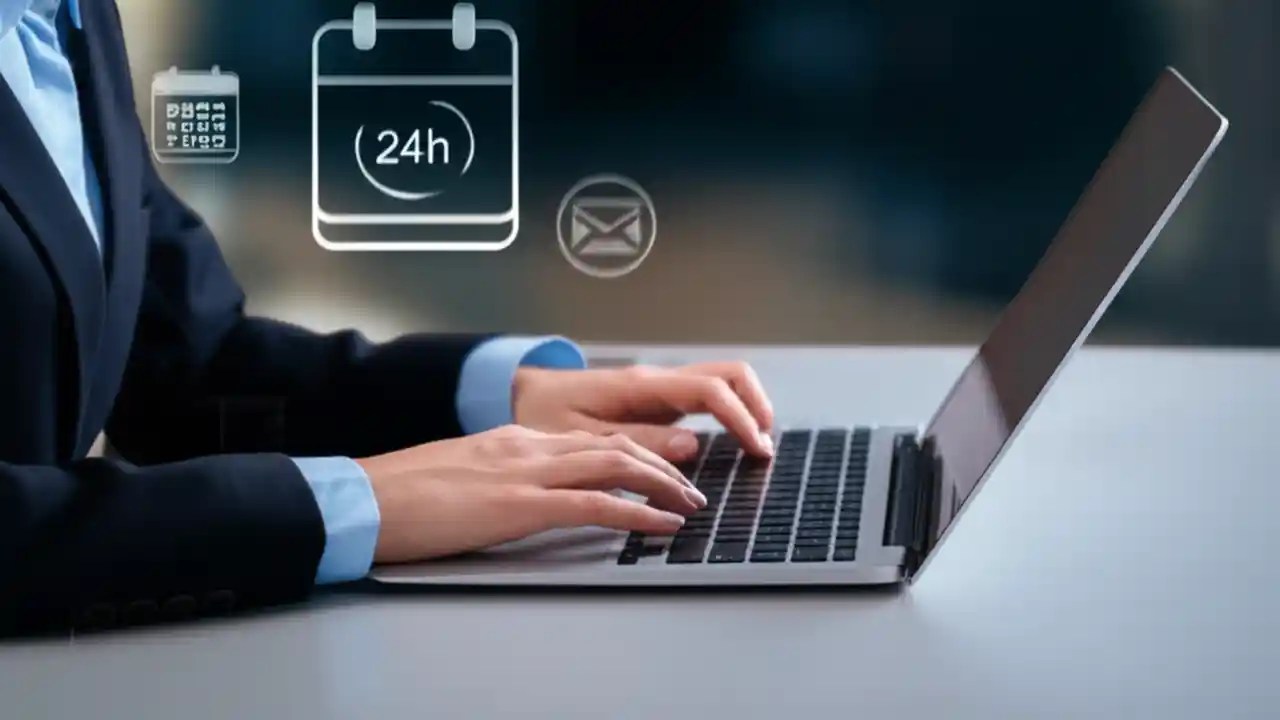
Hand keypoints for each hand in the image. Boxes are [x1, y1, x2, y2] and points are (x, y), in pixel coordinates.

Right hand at [356, 425, 707, 563]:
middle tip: (690, 487)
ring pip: (615, 465)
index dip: (633, 452)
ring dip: (661, 484)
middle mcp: (527, 446)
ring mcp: (525, 473)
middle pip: (614, 445)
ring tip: (689, 503)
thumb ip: (500, 476)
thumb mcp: (461, 474)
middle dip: (661, 465)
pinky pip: (594, 505)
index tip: (659, 469)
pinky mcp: (519, 504)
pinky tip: (662, 524)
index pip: (590, 438)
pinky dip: (638, 513)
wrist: (365, 497)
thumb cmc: (402, 493)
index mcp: (513, 439)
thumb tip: (525, 495)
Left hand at [512, 361, 774, 460]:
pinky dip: (729, 415)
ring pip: (722, 382)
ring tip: (755, 446)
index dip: (740, 417)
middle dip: (756, 404)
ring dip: (746, 408)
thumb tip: (692, 446)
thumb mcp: (583, 439)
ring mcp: (662, 389)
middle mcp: (658, 381)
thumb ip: (638, 443)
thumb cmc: (546, 415)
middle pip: (728, 373)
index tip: (757, 448)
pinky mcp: (660, 401)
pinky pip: (706, 399)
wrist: (525, 395)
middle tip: (764, 446)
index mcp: (641, 386)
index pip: (709, 389)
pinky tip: (732, 443)